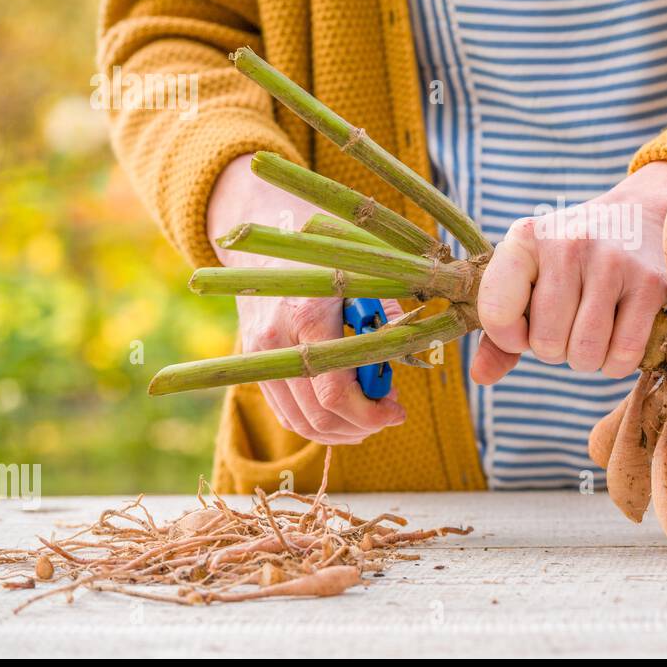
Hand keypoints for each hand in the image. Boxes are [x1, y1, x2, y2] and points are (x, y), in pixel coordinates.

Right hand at [207, 154, 406, 443]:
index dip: (371, 412)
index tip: (399, 412)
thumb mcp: (365, 271)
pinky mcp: (252, 359)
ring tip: (370, 420)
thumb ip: (389, 313)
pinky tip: (342, 416)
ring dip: (339, 431)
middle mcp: (277, 339)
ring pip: (298, 420)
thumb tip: (414, 354)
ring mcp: (259, 352)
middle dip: (361, 425)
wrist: (264, 235)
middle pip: (318, 412)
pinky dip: (314, 422)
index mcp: (309, 315)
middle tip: (390, 416)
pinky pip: (283, 410)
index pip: (335, 390)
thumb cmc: (325, 251)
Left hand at [472, 162, 666, 383]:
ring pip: (586, 353)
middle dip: (554, 350)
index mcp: (526, 238)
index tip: (525, 327)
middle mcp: (569, 244)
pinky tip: (617, 339)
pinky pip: (624, 354)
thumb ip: (499, 325)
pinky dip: (617, 363)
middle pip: (546, 343)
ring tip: (590, 331)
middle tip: (567, 326)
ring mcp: (613, 262)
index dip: (510, 338)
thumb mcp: (528, 273)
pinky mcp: (651, 284)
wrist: (639, 217)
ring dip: (586, 359)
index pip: (497, 314)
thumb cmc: (570, 257)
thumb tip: (482, 376)